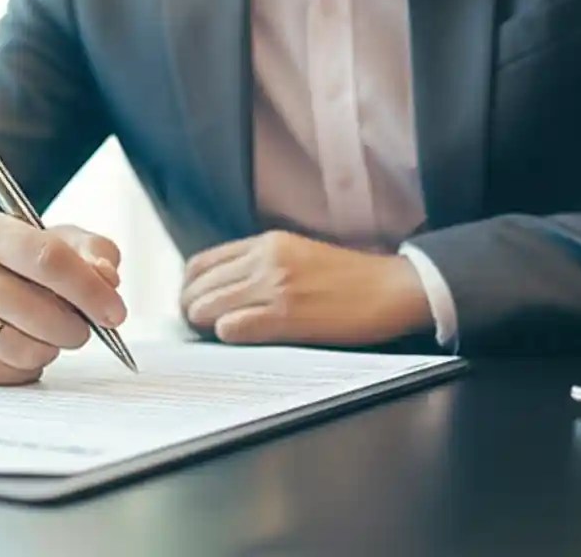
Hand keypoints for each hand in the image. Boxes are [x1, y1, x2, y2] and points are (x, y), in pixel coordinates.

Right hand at [0, 213, 125, 384]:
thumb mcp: (60, 242)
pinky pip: (7, 374)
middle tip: (83, 327)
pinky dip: (28, 366)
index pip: (47, 259)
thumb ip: (94, 253)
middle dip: (77, 327)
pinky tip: (23, 346)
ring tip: (49, 333)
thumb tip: (107, 279)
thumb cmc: (23, 264)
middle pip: (38, 311)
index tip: (115, 313)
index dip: (89, 289)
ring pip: (23, 349)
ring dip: (53, 348)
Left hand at [179, 231, 432, 346]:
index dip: (189, 286)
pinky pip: (234, 328)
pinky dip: (227, 335)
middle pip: (199, 286)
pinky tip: (237, 338)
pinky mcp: (286, 316)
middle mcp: (265, 260)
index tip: (192, 301)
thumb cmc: (350, 277)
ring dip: (204, 324)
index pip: (203, 262)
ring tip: (213, 334)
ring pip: (208, 307)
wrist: (390, 289)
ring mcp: (274, 287)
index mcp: (267, 243)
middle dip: (190, 308)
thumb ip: (261, 263)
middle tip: (196, 325)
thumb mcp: (299, 253)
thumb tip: (226, 286)